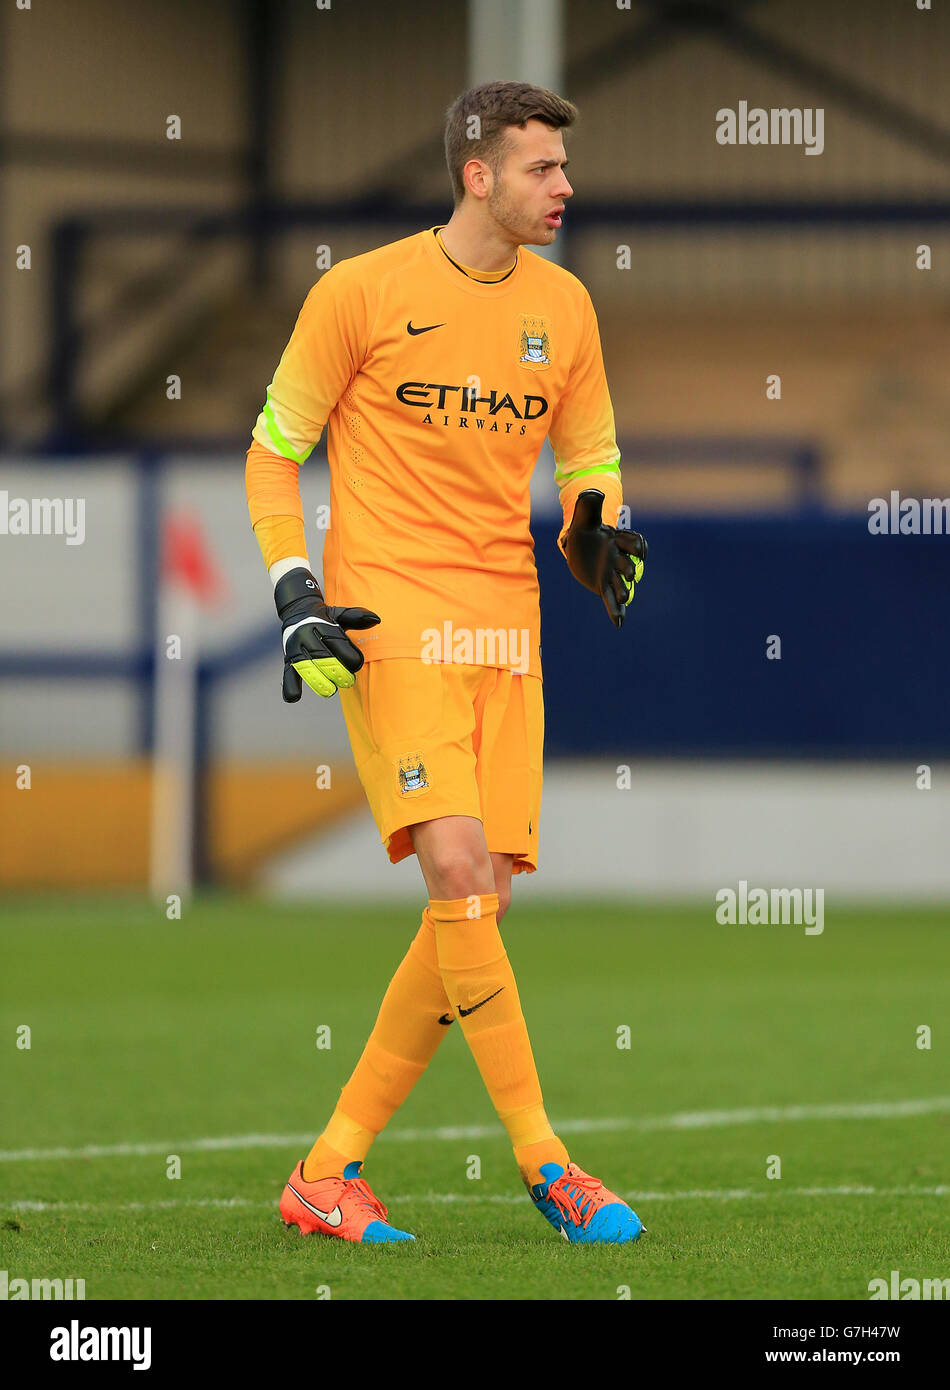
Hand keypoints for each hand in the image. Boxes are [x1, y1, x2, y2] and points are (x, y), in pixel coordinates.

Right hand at [274, 568, 379, 700]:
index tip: (358, 664)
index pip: (337, 643)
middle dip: (337, 671)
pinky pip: (288, 673)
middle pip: (322, 657)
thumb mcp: (341, 614)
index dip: (350, 656)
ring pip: (306, 667)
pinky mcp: (288, 660)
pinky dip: (290, 686)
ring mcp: (295, 649)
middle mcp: (306, 636)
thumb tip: (376, 620)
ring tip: (330, 690)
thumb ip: (357, 617)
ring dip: (318, 681)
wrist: (297, 611)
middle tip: (348, 682)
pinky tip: (294, 696)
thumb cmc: (326, 617)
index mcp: (321, 625)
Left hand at [562, 489, 646, 627]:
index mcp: (617, 540)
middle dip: (630, 569)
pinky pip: (610, 599)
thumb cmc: (584, 528)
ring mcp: (612, 572)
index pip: (632, 542)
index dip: (638, 547)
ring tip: (623, 598)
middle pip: (628, 564)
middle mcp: (618, 557)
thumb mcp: (583, 516)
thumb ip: (589, 505)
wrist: (578, 544)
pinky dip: (615, 611)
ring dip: (624, 590)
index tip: (642, 551)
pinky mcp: (603, 585)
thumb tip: (593, 492)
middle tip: (630, 577)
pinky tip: (618, 623)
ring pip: (620, 582)